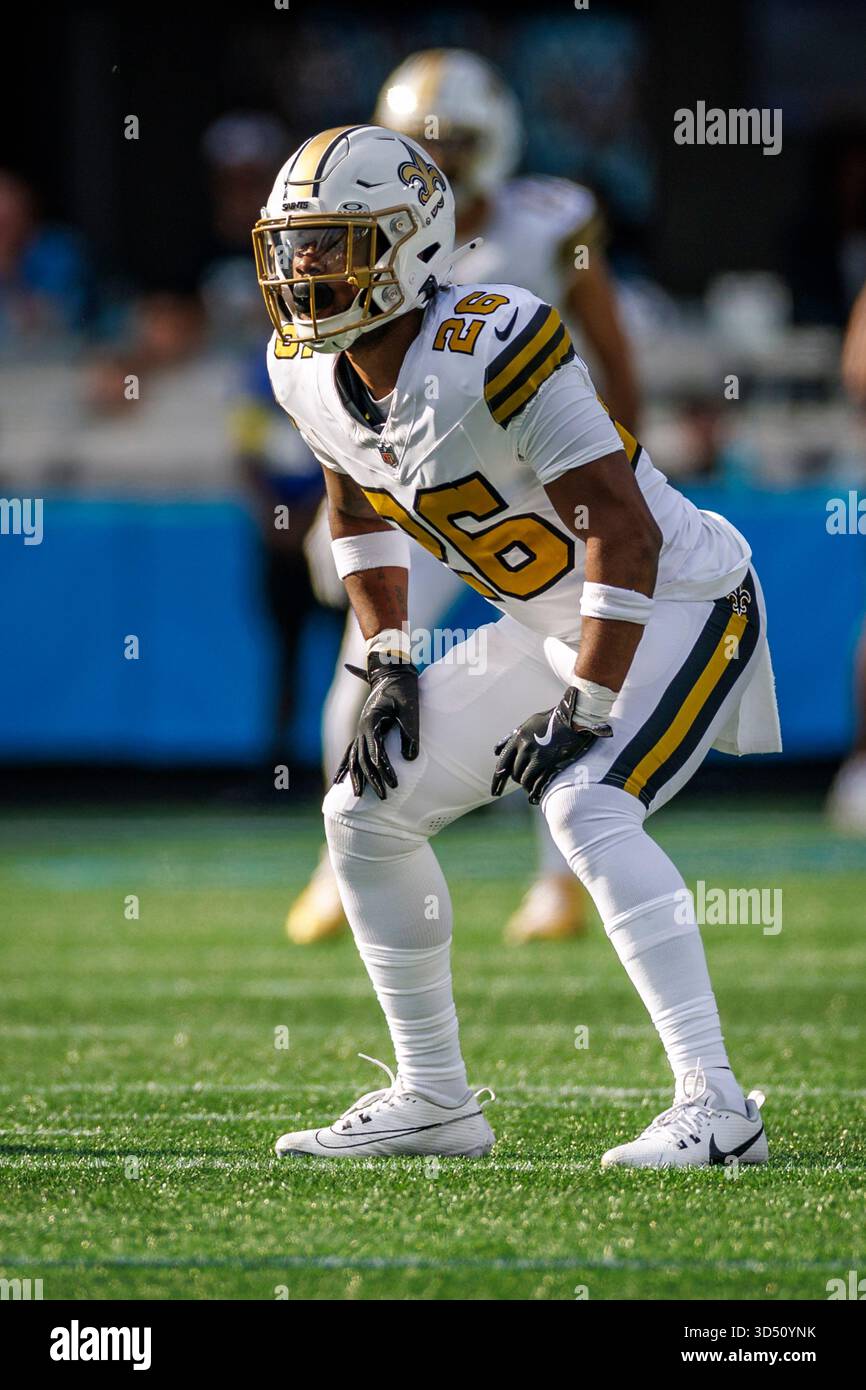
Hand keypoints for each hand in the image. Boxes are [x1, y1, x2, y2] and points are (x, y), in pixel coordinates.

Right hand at [335, 653, 419, 798]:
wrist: (394, 671)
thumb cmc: (404, 689)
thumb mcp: (410, 709)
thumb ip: (410, 733)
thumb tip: (410, 758)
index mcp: (371, 721)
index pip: (375, 752)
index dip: (384, 770)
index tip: (394, 784)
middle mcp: (362, 728)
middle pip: (362, 759)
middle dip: (372, 780)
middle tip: (383, 796)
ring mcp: (360, 730)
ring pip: (354, 758)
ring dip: (357, 777)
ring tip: (357, 796)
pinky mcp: (364, 731)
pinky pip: (351, 752)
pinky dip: (345, 766)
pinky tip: (338, 779)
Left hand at [490, 686, 611, 804]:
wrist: (574, 718)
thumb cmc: (551, 719)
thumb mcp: (528, 724)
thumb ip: (511, 738)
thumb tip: (495, 751)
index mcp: (517, 739)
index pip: (502, 764)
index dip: (497, 781)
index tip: (495, 792)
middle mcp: (525, 749)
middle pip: (514, 774)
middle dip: (517, 780)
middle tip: (523, 782)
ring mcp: (538, 757)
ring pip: (525, 780)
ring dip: (527, 786)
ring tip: (532, 787)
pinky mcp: (551, 763)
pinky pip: (538, 784)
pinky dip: (535, 792)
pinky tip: (535, 798)